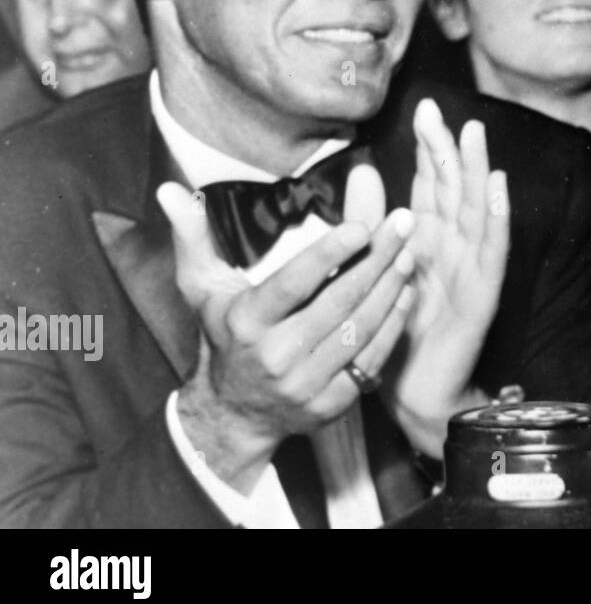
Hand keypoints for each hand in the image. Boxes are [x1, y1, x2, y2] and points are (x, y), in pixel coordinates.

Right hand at [158, 168, 416, 493]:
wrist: (233, 413)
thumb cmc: (222, 335)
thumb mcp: (201, 288)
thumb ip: (191, 237)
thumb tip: (168, 190)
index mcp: (246, 322)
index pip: (294, 283)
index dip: (329, 253)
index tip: (362, 226)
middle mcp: (277, 356)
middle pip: (338, 302)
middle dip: (377, 260)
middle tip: (404, 224)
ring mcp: (306, 383)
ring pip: (360, 329)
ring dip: (391, 288)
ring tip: (409, 252)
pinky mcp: (331, 403)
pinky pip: (372, 359)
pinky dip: (393, 324)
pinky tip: (406, 291)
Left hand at [382, 98, 510, 455]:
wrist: (414, 388)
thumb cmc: (397, 328)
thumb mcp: (376, 265)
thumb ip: (369, 220)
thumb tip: (360, 168)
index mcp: (428, 237)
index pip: (431, 182)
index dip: (429, 146)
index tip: (423, 109)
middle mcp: (454, 246)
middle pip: (455, 188)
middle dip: (449, 149)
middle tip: (441, 112)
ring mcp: (471, 268)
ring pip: (477, 211)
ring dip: (478, 172)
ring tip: (474, 136)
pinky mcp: (481, 294)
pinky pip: (492, 252)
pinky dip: (497, 219)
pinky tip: (497, 189)